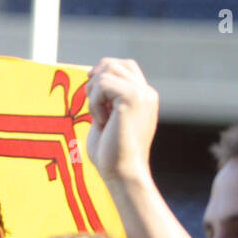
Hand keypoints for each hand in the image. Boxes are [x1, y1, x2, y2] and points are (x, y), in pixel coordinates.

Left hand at [85, 58, 158, 185]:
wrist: (123, 173)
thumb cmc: (111, 155)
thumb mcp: (107, 120)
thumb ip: (104, 99)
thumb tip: (90, 76)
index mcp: (143, 97)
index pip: (124, 67)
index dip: (102, 74)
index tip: (91, 95)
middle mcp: (146, 92)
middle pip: (114, 64)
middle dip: (95, 81)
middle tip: (92, 108)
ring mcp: (142, 94)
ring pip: (108, 70)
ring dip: (93, 94)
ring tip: (99, 118)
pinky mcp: (132, 98)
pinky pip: (103, 85)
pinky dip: (94, 104)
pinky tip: (101, 123)